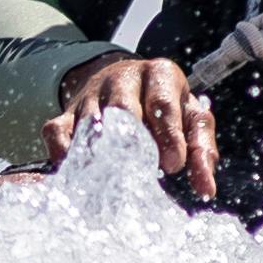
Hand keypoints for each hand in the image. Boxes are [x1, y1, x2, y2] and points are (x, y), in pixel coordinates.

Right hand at [49, 51, 220, 200]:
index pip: (162, 104)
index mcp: (159, 74)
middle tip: (141, 173)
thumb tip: (206, 188)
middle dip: (133, 143)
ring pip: (90, 122)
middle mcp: (122, 78)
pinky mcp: (66, 113)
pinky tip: (77, 175)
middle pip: (123, 108)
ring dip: (101, 154)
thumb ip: (200, 151)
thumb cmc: (165, 105)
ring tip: (112, 182)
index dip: (167, 135)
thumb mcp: (190, 119)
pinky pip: (55, 131)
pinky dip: (63, 153)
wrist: (126, 82)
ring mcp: (90, 95)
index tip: (172, 164)